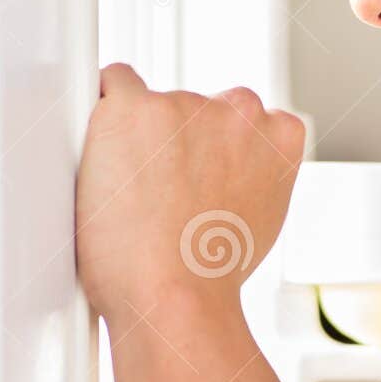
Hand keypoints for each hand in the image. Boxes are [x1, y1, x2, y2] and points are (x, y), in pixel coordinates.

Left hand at [75, 64, 304, 321]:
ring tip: (135, 201)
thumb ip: (253, 174)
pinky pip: (111, 85)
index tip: (194, 174)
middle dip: (174, 140)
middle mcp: (240, 109)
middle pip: (194, 108)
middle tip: (161, 194)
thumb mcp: (264, 218)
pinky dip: (101, 115)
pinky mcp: (133, 108)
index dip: (210, 147)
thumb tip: (228, 170)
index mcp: (279, 133)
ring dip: (136, 138)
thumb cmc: (210, 275)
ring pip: (149, 105)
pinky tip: (101, 157)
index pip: (242, 114)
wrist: (175, 296)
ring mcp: (185, 105)